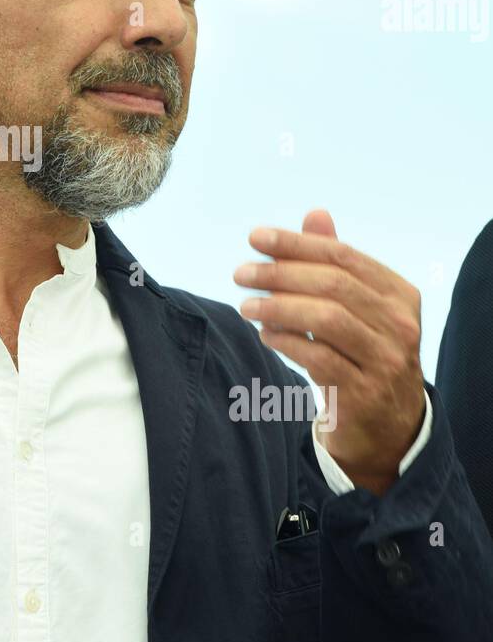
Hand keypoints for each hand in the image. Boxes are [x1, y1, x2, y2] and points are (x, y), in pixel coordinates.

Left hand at [233, 209, 425, 493]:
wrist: (388, 428)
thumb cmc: (364, 354)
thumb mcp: (358, 308)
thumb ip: (336, 263)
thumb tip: (315, 214)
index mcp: (400, 294)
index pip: (342, 256)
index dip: (296, 244)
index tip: (255, 238)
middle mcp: (400, 325)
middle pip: (333, 285)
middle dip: (280, 273)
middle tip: (241, 273)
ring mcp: (386, 361)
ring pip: (326, 319)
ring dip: (277, 307)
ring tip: (246, 305)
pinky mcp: (363, 394)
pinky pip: (317, 358)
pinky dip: (285, 340)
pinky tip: (265, 333)